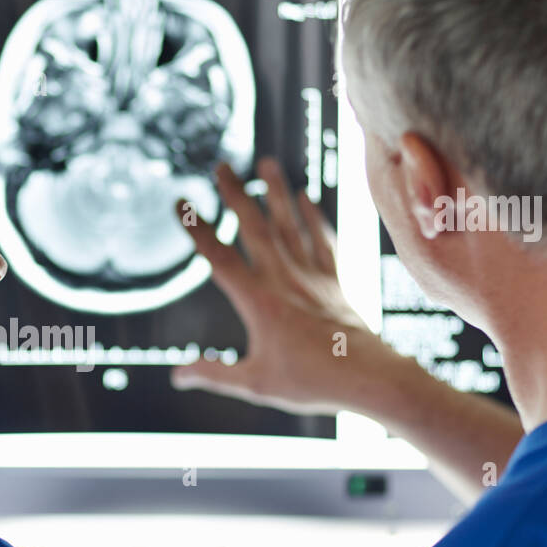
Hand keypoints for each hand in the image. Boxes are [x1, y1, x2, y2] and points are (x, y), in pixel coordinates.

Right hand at [170, 158, 387, 414]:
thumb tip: (177, 375)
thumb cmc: (312, 383)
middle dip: (236, 195)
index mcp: (259, 302)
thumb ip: (214, 374)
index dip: (198, 229)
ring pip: (290, 225)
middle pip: (255, 228)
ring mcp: (311, 277)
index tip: (181, 203)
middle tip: (222, 166)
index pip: (220, 258)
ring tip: (266, 163)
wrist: (369, 377)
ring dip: (277, 192)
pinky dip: (313, 217)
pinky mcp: (333, 281)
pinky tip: (305, 198)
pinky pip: (322, 240)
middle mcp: (284, 280)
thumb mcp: (255, 384)